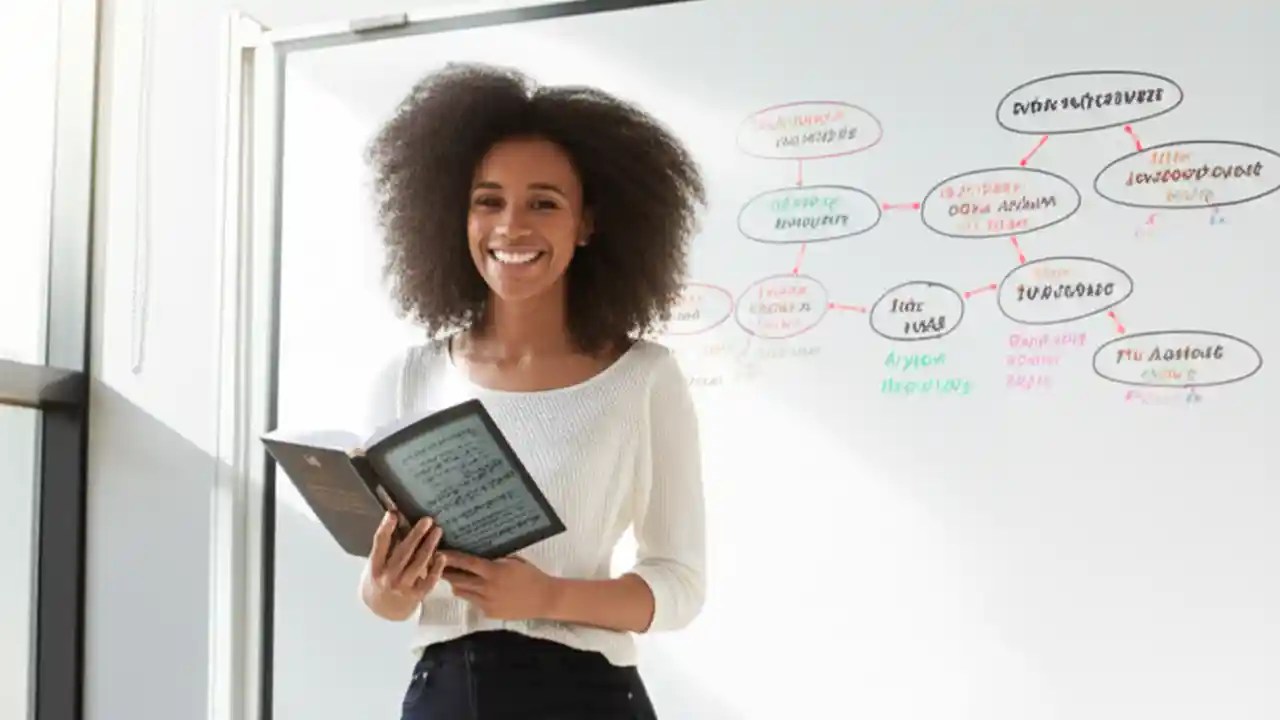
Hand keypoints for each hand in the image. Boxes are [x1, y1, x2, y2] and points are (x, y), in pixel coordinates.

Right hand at [368, 512, 445, 603]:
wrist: (383, 611)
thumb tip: (400, 519)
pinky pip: (429, 581)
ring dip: (429, 546)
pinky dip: (436, 568)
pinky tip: (442, 556)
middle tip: (427, 520)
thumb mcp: (377, 565)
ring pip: (418, 564)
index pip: (379, 544)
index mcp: (375, 567)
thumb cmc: (380, 580)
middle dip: (416, 535)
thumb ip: (387, 547)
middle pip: (403, 553)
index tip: (393, 513)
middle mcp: (387, 578)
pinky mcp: (416, 596)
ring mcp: (402, 588)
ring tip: (437, 531)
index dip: (386, 528)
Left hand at [442, 552, 557, 620]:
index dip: (451, 558)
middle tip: (437, 565)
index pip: (466, 563)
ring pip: (462, 592)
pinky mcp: (489, 613)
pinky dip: (471, 594)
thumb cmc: (531, 576)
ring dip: (457, 584)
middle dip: (446, 572)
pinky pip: (473, 602)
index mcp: (494, 572)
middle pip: (458, 580)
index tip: (438, 552)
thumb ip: (494, 560)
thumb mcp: (513, 562)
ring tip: (454, 576)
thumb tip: (476, 554)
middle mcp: (487, 588)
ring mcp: (487, 603)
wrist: (545, 599)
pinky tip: (476, 589)